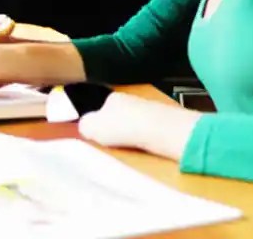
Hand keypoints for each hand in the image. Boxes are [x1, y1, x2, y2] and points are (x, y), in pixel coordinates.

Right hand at [78, 93, 200, 159]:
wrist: (163, 131)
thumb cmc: (124, 126)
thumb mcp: (91, 126)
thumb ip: (84, 125)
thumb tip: (85, 128)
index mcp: (112, 98)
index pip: (101, 111)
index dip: (99, 127)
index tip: (99, 140)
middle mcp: (132, 100)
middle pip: (120, 118)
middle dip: (117, 132)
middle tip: (114, 149)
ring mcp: (152, 110)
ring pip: (137, 127)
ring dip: (134, 139)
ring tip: (132, 153)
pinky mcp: (168, 123)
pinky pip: (152, 134)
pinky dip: (149, 143)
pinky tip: (148, 151)